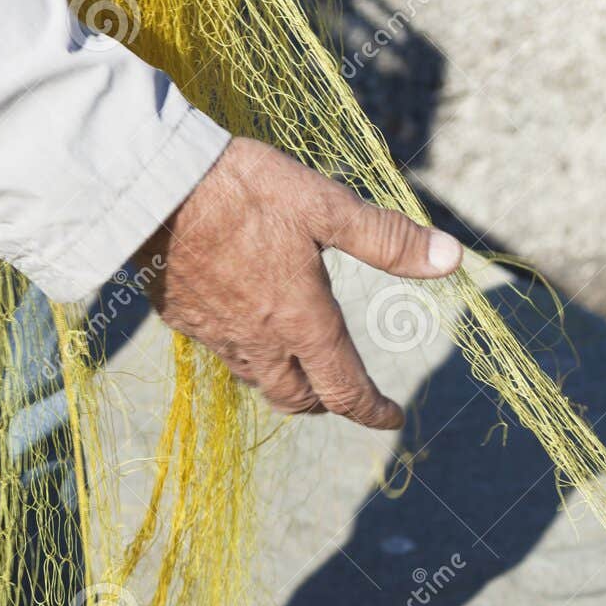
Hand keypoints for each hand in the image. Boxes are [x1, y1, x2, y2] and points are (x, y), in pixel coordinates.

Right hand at [138, 137, 462, 428]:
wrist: (154, 186)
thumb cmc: (245, 192)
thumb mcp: (326, 206)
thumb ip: (387, 240)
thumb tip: (452, 258)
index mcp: (302, 322)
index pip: (345, 391)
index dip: (374, 411)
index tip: (392, 419)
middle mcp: (260, 342)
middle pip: (299, 399)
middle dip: (328, 402)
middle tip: (344, 393)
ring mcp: (216, 335)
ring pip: (258, 381)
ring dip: (286, 382)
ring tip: (298, 363)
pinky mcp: (181, 319)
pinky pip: (220, 352)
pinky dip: (244, 353)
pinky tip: (243, 324)